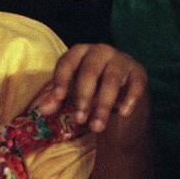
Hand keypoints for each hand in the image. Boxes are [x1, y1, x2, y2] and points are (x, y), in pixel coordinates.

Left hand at [30, 43, 148, 134]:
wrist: (123, 100)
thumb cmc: (92, 92)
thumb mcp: (72, 95)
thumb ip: (57, 100)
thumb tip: (41, 109)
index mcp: (80, 52)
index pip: (68, 61)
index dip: (62, 78)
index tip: (58, 97)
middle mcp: (101, 51)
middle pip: (90, 70)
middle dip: (83, 96)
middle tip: (79, 118)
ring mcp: (121, 60)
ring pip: (111, 80)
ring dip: (103, 105)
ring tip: (97, 126)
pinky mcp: (139, 73)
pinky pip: (135, 84)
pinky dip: (129, 99)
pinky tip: (123, 113)